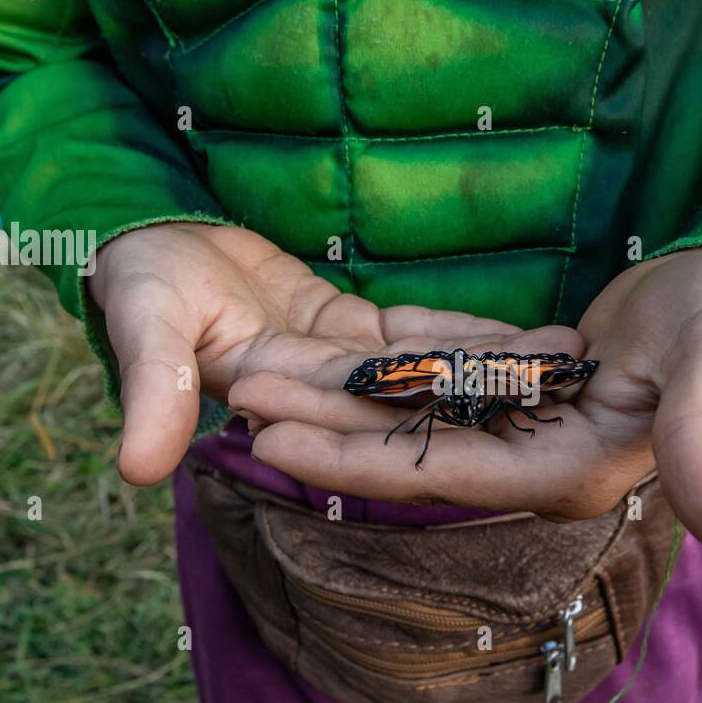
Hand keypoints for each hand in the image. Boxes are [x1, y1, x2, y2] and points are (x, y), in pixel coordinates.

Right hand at [90, 223, 580, 484]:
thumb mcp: (140, 326)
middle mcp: (321, 397)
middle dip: (485, 398)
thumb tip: (139, 468)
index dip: (420, 427)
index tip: (488, 427)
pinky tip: (524, 338)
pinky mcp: (352, 331)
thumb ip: (152, 388)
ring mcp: (340, 365)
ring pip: (426, 371)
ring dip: (493, 367)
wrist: (144, 234)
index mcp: (279, 407)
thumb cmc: (135, 276)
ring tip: (567, 358)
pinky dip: (465, 335)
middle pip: (412, 403)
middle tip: (564, 393)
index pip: (355, 424)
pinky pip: (417, 337)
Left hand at [231, 246, 701, 561]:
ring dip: (338, 396)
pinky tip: (325, 353)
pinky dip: (382, 366)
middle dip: (324, 428)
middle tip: (236, 396)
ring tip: (258, 369)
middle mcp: (535, 460)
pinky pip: (436, 378)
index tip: (273, 438)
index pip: (444, 477)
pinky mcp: (518, 389)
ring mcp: (523, 425)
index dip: (357, 461)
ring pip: (412, 415)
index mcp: (572, 471)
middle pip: (412, 452)